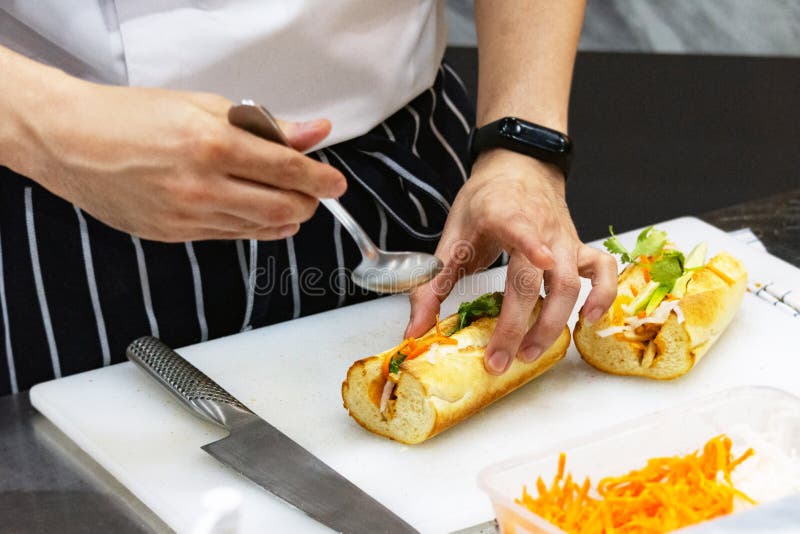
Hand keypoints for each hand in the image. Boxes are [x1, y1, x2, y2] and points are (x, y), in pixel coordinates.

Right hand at [15, 78, 344, 240]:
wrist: (71, 142)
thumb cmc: (132, 117)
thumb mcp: (204, 106)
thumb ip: (266, 125)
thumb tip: (314, 132)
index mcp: (213, 145)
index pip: (289, 170)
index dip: (321, 178)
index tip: (335, 182)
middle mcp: (203, 186)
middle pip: (283, 208)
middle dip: (308, 202)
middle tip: (312, 192)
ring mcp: (188, 217)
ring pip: (260, 228)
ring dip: (285, 217)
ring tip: (288, 202)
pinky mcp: (175, 236)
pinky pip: (231, 237)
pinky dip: (254, 228)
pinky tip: (257, 215)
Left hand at [405, 149, 616, 373]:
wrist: (518, 168)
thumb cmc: (484, 204)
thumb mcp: (452, 236)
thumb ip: (432, 283)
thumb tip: (415, 330)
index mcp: (505, 216)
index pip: (521, 229)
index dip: (532, 245)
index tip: (543, 261)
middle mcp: (541, 228)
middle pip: (538, 278)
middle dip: (520, 324)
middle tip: (500, 360)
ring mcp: (565, 239)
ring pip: (572, 283)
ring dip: (553, 323)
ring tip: (530, 353)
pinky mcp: (580, 247)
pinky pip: (604, 271)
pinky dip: (603, 296)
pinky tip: (588, 320)